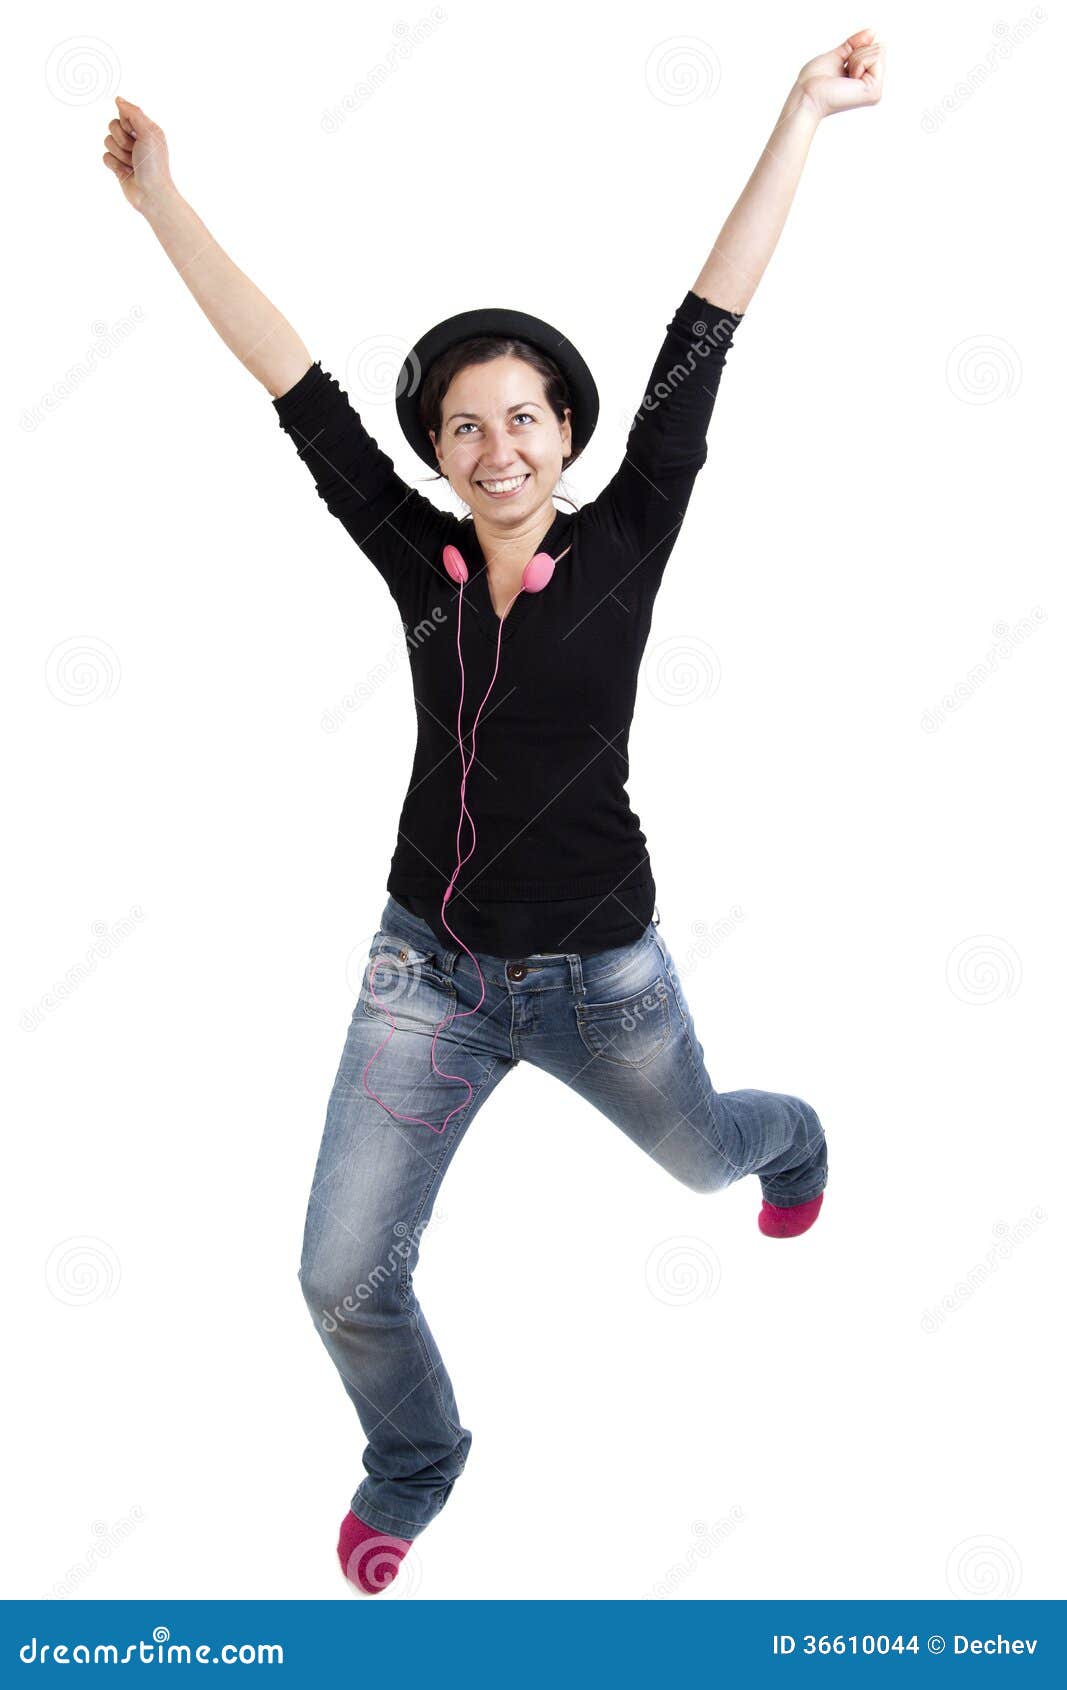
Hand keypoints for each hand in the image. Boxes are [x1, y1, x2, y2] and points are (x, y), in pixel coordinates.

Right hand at [101, 96, 175, 212]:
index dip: (126, 123)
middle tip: (135, 152)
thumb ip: (133, 113)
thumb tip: (118, 99)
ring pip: (107, 141)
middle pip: (112, 126)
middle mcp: (136, 139)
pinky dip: (114, 165)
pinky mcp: (118, 165)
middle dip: (122, 140)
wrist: (151, 194)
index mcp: (146, 129)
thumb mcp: (149, 133)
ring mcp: (126, 152)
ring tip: (133, 165)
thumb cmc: (154, 165)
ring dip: (120, 154)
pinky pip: (105, 156)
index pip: (124, 113)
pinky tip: (126, 172)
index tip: (136, 134)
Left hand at [793, 28, 884, 118]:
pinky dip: (857, 63)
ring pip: (879, 51)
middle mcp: (873, 87)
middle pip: (879, 48)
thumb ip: (855, 45)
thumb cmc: (813, 81)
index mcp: (865, 81)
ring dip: (855, 59)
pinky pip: (876, 57)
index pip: (874, 47)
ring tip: (843, 78)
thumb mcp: (837, 56)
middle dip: (856, 54)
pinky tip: (847, 80)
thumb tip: (872, 32)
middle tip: (841, 73)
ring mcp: (875, 91)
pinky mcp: (874, 91)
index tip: (841, 67)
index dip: (855, 50)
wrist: (806, 95)